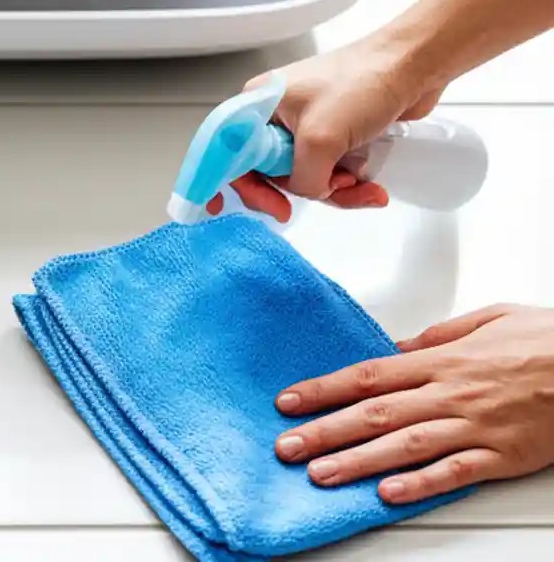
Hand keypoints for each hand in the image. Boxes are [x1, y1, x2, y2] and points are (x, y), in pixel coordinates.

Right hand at [207, 36, 444, 222]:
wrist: (414, 64)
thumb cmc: (365, 81)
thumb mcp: (320, 139)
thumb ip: (301, 178)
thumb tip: (307, 194)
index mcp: (258, 106)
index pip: (225, 152)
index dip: (219, 181)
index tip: (214, 208)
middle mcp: (276, 116)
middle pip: (267, 174)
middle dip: (298, 191)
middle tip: (312, 200)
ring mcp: (306, 127)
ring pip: (303, 179)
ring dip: (333, 191)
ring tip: (360, 186)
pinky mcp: (333, 135)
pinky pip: (329, 174)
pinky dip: (349, 185)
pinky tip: (371, 186)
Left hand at [272, 304, 553, 503]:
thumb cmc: (547, 340)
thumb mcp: (487, 318)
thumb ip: (435, 336)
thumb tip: (394, 348)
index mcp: (442, 360)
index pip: (367, 375)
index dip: (323, 389)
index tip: (288, 401)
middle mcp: (451, 394)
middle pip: (375, 414)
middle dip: (325, 431)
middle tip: (287, 446)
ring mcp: (476, 427)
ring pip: (405, 446)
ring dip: (357, 462)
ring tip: (321, 475)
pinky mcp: (503, 456)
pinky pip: (455, 472)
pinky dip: (419, 484)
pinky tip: (388, 495)